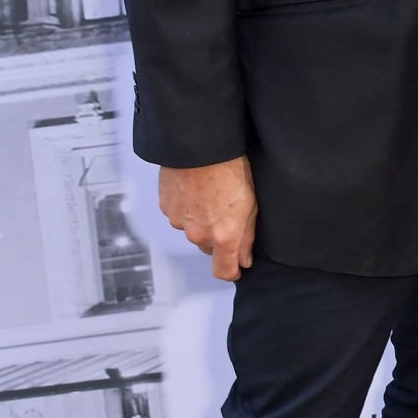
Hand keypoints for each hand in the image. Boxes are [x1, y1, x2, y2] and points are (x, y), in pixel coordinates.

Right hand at [159, 157, 256, 281]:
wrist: (199, 146)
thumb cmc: (229, 169)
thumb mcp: (251, 204)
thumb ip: (247, 237)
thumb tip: (245, 259)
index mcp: (223, 236)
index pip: (224, 272)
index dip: (232, 271)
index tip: (237, 267)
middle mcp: (198, 234)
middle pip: (208, 248)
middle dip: (218, 239)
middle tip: (227, 214)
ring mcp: (180, 222)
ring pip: (193, 231)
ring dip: (201, 221)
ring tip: (211, 196)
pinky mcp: (167, 208)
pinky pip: (179, 215)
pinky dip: (187, 208)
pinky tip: (197, 190)